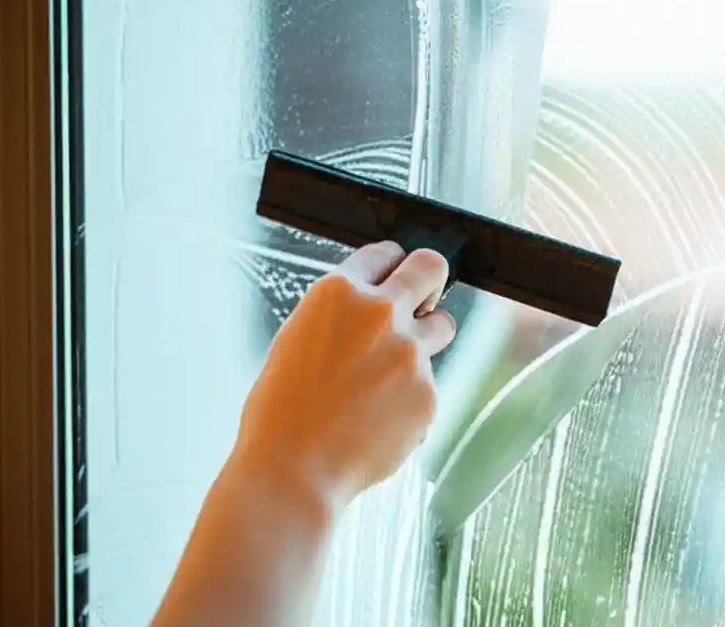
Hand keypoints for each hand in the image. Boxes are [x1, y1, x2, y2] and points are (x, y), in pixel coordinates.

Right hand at [232, 241, 456, 511]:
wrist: (293, 471)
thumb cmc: (282, 411)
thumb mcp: (296, 341)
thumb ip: (342, 316)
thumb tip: (378, 304)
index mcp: (337, 293)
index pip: (384, 253)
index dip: (389, 266)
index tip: (393, 275)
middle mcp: (380, 313)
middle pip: (430, 267)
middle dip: (430, 278)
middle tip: (425, 295)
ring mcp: (410, 352)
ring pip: (442, 326)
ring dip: (425, 340)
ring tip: (387, 375)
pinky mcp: (429, 392)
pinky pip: (429, 383)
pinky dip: (411, 398)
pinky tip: (376, 420)